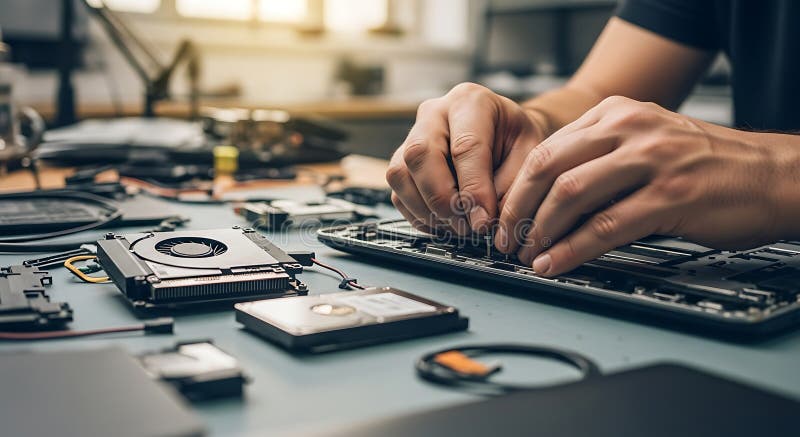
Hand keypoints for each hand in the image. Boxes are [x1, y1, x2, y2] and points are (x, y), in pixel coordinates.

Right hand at [386, 83, 545, 234]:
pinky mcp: (403, 161)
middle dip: (443, 199)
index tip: (483, 220)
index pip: (464, 147)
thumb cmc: (516, 141)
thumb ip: (509, 185)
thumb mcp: (528, 155)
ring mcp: (413, 136)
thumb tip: (481, 219)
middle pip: (420, 154)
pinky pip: (397, 192)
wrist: (505, 135)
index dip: (473, 189)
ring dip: (427, 210)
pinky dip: (419, 215)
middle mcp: (435, 114)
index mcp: (471, 102)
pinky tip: (445, 224)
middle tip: (467, 226)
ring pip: (400, 174)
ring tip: (459, 228)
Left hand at [497, 96, 788, 276]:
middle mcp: (630, 130)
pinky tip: (554, 264)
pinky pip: (604, 227)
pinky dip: (571, 250)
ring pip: (571, 194)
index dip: (518, 186)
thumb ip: (602, 158)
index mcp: (618, 114)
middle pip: (549, 167)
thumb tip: (550, 197)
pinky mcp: (669, 197)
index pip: (548, 148)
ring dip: (540, 230)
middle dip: (518, 208)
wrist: (774, 175)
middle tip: (505, 237)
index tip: (504, 213)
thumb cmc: (708, 164)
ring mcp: (651, 161)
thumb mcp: (649, 141)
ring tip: (526, 254)